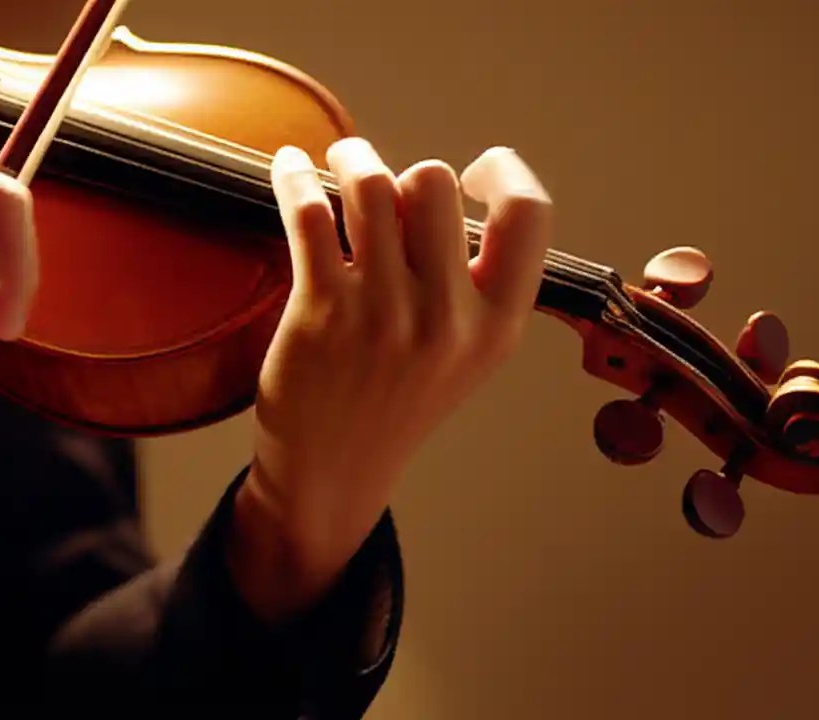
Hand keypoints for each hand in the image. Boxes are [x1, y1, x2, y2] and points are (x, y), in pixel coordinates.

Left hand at [230, 138, 551, 619]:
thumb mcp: (465, 355)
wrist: (333, 472)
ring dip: (349, 158)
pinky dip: (292, 175)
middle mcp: (447, 318)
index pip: (529, 215)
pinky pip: (309, 212)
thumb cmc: (395, 401)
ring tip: (336, 160)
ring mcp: (382, 315)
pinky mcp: (320, 312)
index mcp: (496, 325)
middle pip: (434, 182)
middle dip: (403, 172)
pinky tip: (289, 167)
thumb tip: (443, 187)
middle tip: (378, 182)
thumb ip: (474, 283)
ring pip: (370, 185)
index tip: (473, 171)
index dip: (504, 172)